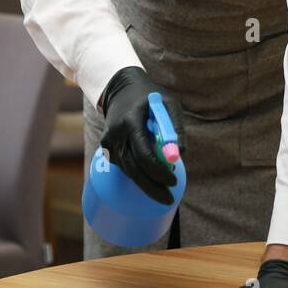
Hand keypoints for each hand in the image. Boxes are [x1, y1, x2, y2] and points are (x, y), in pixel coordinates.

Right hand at [99, 66, 185, 204]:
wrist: (120, 88)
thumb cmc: (150, 97)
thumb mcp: (169, 103)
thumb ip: (175, 127)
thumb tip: (180, 154)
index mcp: (131, 121)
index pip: (143, 155)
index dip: (158, 172)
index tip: (173, 181)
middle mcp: (116, 133)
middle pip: (133, 169)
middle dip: (152, 187)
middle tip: (169, 199)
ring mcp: (108, 141)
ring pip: (127, 170)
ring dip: (146, 183)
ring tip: (164, 189)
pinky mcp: (106, 147)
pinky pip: (123, 165)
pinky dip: (137, 173)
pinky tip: (151, 178)